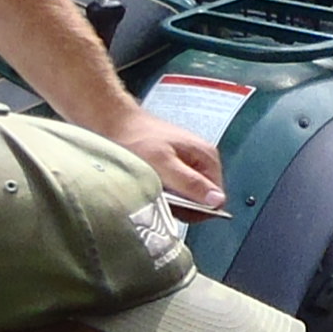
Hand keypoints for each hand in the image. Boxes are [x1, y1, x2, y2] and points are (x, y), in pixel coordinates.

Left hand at [103, 100, 227, 211]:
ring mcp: (190, 165)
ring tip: (153, 189)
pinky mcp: (177, 168)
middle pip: (203, 200)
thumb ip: (190, 182)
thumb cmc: (137, 138)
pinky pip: (178, 191)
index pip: (216, 199)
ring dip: (172, 200)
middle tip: (160, 196)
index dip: (197, 209)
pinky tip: (151, 186)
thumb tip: (216, 201)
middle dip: (183, 205)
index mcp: (207, 158)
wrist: (116, 122)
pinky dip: (165, 194)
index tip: (176, 206)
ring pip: (189, 197)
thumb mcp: (163, 164)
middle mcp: (203, 162)